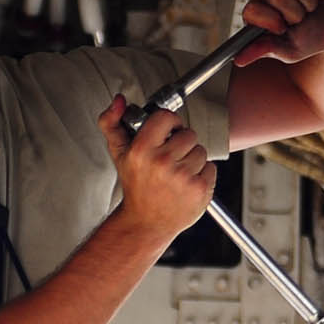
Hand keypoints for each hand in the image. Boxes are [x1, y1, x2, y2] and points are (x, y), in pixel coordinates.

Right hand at [98, 95, 215, 241]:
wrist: (145, 223)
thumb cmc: (135, 186)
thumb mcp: (119, 153)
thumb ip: (112, 123)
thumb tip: (119, 101)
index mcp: (142, 149)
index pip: (167, 117)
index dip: (169, 123)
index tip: (167, 132)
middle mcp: (162, 162)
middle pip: (189, 134)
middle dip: (182, 144)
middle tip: (170, 157)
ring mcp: (183, 176)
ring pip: (201, 151)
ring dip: (193, 159)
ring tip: (178, 172)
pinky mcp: (200, 189)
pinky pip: (211, 168)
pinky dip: (203, 174)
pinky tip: (186, 182)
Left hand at [237, 0, 323, 66]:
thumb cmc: (313, 37)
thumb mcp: (289, 50)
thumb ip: (265, 49)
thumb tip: (239, 60)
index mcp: (258, 12)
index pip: (251, 10)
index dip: (270, 19)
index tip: (284, 28)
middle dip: (296, 12)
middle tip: (304, 17)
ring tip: (314, 5)